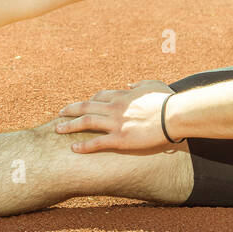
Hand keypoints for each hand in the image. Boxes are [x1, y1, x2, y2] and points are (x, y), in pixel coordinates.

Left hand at [54, 79, 177, 154]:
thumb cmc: (167, 100)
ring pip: (86, 122)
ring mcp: (116, 123)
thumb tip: (130, 83)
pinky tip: (73, 148)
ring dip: (70, 125)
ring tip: (58, 129)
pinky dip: (83, 145)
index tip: (81, 105)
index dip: (89, 101)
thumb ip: (139, 84)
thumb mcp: (153, 85)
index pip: (99, 96)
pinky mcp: (120, 139)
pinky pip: (97, 142)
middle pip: (86, 107)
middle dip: (71, 110)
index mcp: (123, 96)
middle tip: (60, 114)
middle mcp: (115, 107)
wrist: (174, 115)